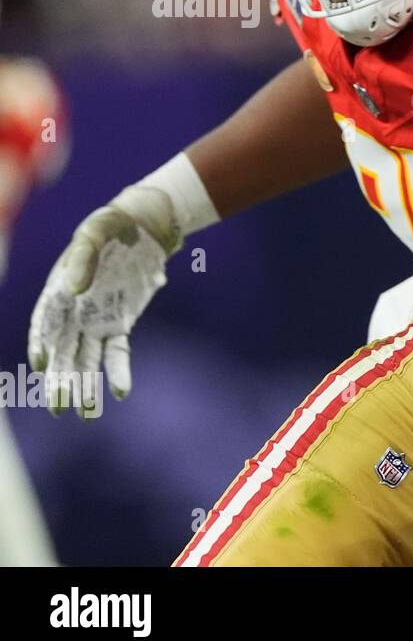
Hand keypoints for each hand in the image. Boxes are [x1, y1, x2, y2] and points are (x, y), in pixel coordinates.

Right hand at [28, 187, 178, 417]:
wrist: (143, 226)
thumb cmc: (111, 226)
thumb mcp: (95, 233)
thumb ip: (82, 259)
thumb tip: (73, 291)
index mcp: (58, 290)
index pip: (45, 323)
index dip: (42, 343)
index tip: (41, 364)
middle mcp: (73, 311)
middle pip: (62, 351)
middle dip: (59, 379)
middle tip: (58, 408)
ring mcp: (96, 320)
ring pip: (86, 359)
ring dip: (85, 384)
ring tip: (85, 414)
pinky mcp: (120, 323)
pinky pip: (117, 351)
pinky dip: (117, 371)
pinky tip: (119, 391)